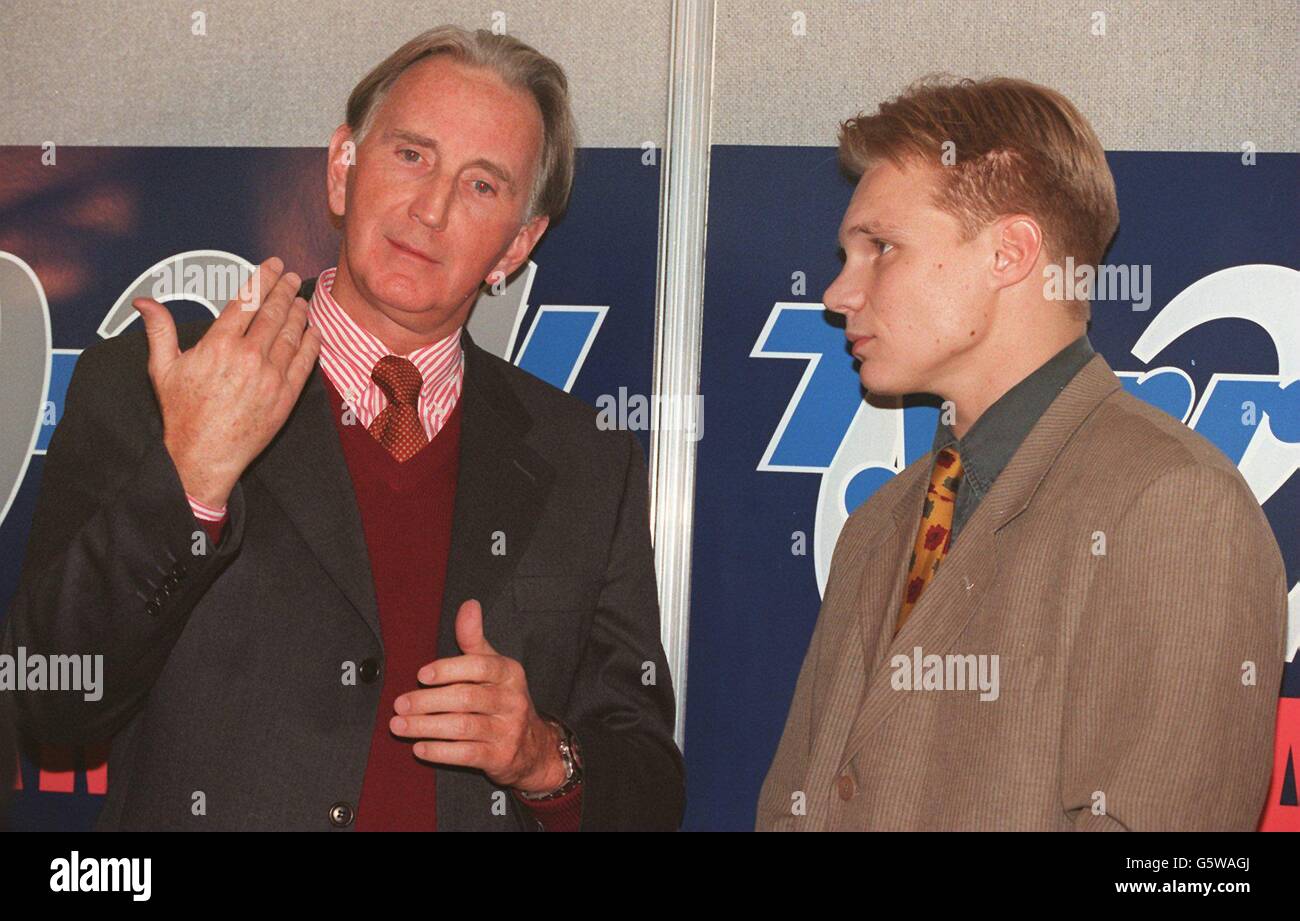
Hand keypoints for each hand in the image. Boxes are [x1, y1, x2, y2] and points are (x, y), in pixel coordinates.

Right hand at [133, 257, 321, 507]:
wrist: (203, 456)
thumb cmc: (182, 414)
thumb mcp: (162, 369)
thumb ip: (159, 330)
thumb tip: (144, 301)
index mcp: (219, 345)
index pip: (247, 300)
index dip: (263, 278)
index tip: (274, 266)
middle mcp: (248, 356)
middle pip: (273, 312)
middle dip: (284, 289)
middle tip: (292, 276)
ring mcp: (271, 376)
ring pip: (291, 333)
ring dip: (298, 312)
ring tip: (300, 299)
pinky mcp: (286, 396)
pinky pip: (304, 362)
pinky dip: (310, 342)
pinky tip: (312, 330)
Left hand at [391, 599, 566, 792]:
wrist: (532, 745)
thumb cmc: (502, 698)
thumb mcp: (494, 666)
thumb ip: (475, 639)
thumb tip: (469, 604)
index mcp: (510, 673)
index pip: (480, 667)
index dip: (449, 670)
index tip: (421, 675)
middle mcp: (512, 700)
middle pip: (466, 698)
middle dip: (428, 702)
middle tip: (399, 703)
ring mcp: (508, 730)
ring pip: (463, 727)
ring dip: (426, 727)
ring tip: (399, 725)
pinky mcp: (500, 757)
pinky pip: (466, 755)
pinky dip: (440, 752)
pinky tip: (419, 748)